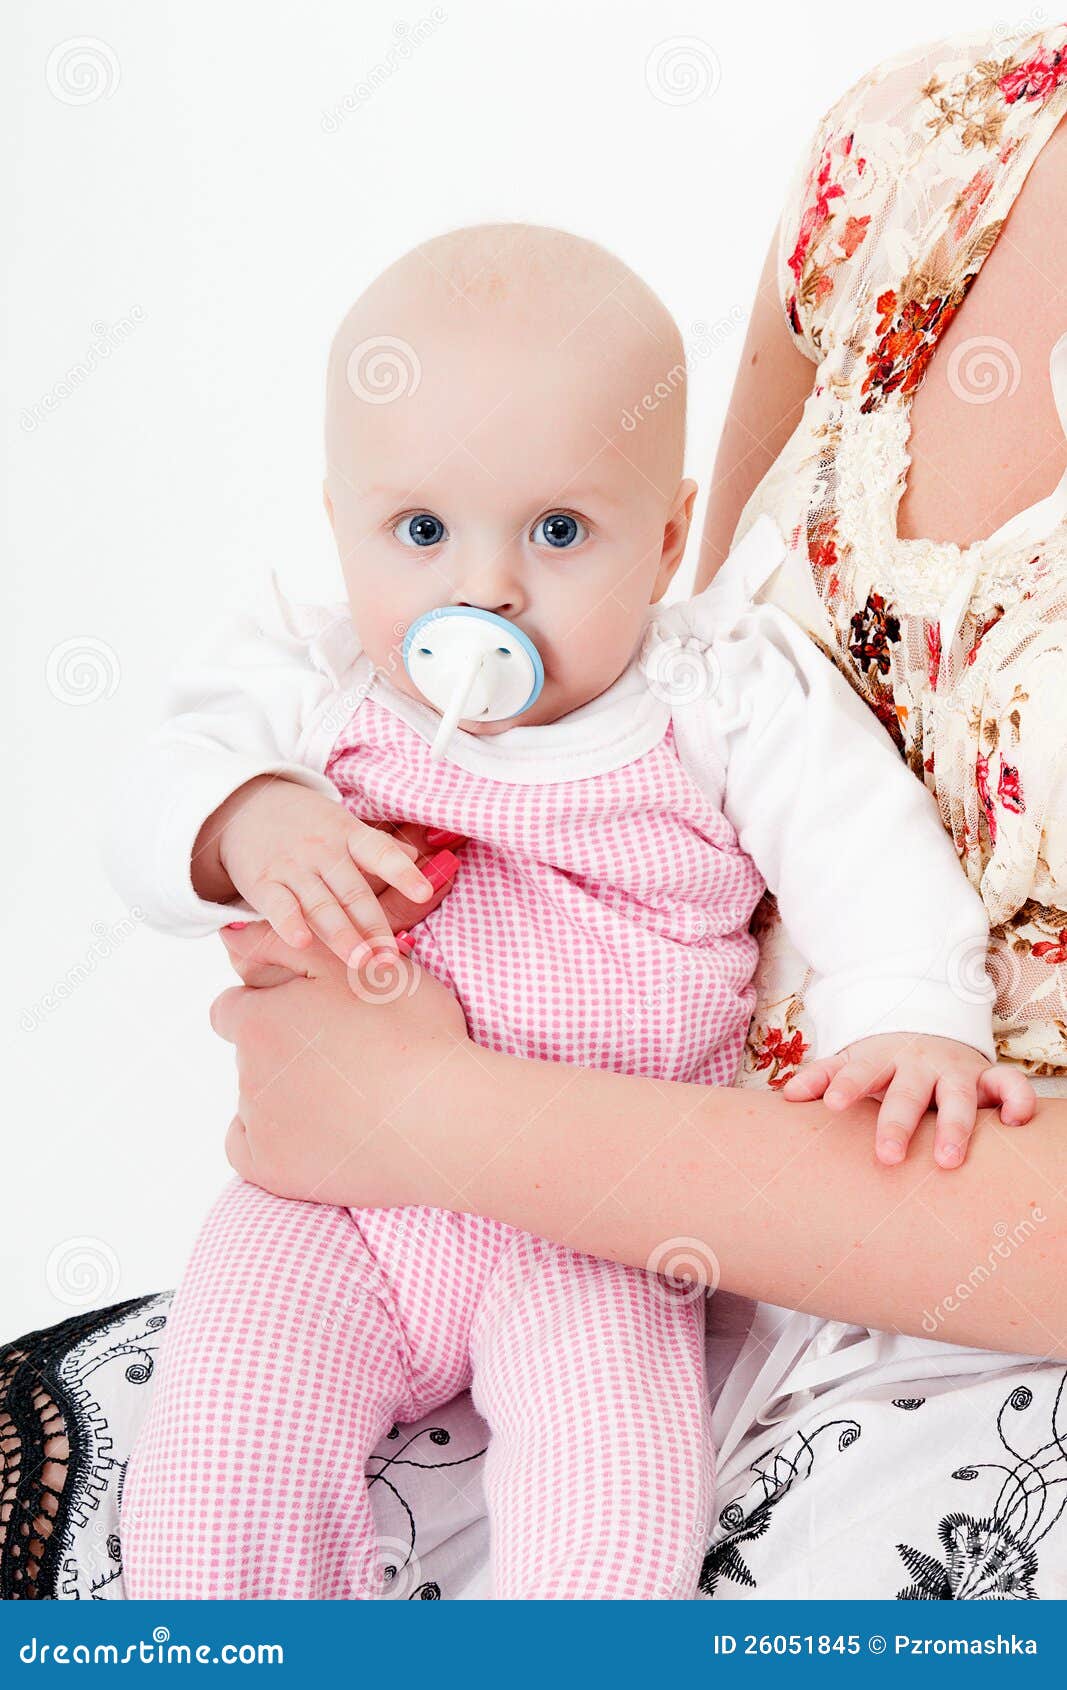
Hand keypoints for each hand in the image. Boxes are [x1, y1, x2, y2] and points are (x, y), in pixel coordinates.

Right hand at [197, 775, 461, 963]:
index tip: (424, 894)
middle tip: (391, 958)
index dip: (402, 873)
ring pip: (321, 905)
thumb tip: (418, 856)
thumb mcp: (344, 825)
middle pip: (353, 892)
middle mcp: (323, 851)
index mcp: (349, 836)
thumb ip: (378, 846)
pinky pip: (278, 906)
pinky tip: (302, 942)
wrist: (245, 807)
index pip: (380, 853)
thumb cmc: (307, 824)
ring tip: (360, 961)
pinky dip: (289, 923)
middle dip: (374, 926)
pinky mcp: (263, 883)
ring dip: (341, 934)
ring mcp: (293, 867)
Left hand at [209, 929, 470, 1205]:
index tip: (314, 1017)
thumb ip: (282, 944)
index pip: (232, 1009)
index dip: (270, 1008)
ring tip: (350, 1094)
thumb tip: (228, 937)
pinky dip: (273, 1140)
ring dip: (288, 1092)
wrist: (445, 1118)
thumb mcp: (352, 963)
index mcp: (259, 1020)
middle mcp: (246, 1071)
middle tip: (345, 1053)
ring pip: (256, 1099)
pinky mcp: (272, 1170)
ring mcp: (257, 1125)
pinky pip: (248, 1149)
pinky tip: (317, 1130)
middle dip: (283, 1049)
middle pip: (250, 1054)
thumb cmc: (410, 1031)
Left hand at [782, 1032, 1035, 1168]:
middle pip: (907, 1093)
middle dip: (898, 1123)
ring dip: (954, 1127)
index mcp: (880, 1059)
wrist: (930, 1030)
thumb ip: (822, 1076)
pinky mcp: (986, 1078)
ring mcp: (954, 1070)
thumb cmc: (884, 1061)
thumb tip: (787, 1096)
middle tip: (887, 1157)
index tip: (831, 1104)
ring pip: (957, 1097)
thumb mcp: (852, 1061)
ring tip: (946, 1161)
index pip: (860, 1071)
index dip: (846, 1086)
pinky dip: (1016, 1100)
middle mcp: (918, 1065)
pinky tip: (1015, 1122)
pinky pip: (1008, 1084)